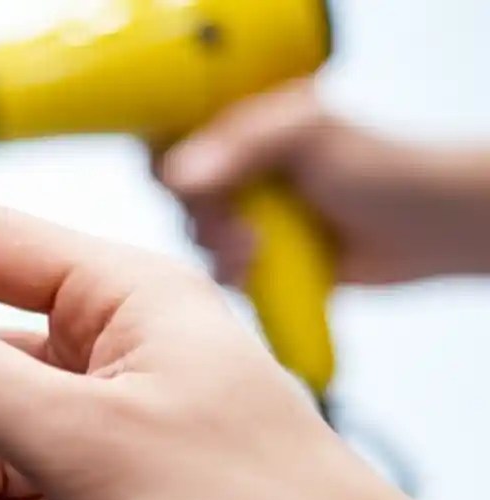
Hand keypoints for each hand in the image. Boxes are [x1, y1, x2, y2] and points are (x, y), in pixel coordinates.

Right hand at [157, 80, 489, 284]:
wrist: (425, 229)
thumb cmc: (379, 167)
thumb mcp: (306, 134)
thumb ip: (241, 145)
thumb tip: (177, 175)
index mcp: (243, 127)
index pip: (177, 140)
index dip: (172, 165)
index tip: (188, 187)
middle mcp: (240, 170)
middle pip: (181, 195)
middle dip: (202, 214)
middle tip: (235, 224)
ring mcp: (248, 215)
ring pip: (197, 235)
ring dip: (219, 247)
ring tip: (256, 249)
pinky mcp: (259, 258)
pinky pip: (220, 270)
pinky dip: (233, 274)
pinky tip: (258, 269)